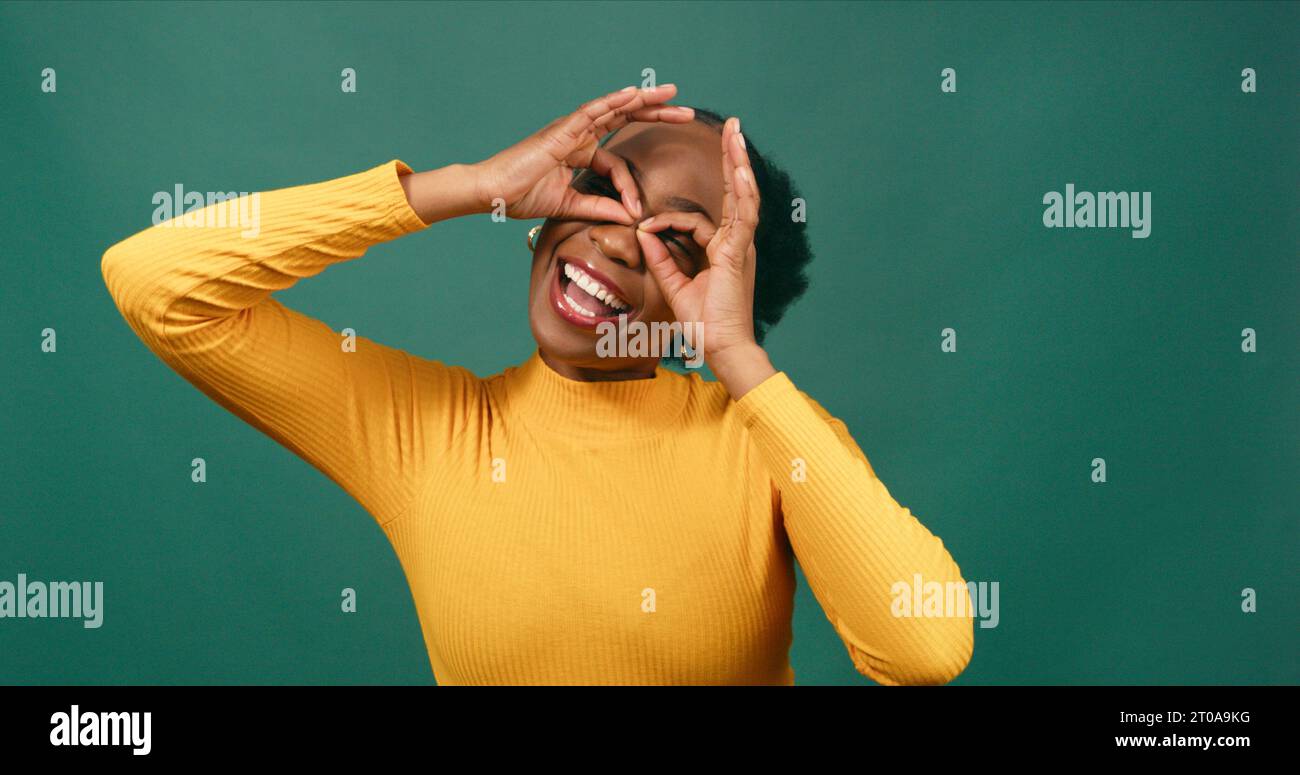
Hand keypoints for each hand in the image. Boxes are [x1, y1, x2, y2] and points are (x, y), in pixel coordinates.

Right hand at [471, 85, 693, 222]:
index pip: (616, 162)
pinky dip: (613, 102)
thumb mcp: (570, 205)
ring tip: (670, 93)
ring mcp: (570, 129)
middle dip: (656, 114)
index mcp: (579, 152)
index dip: (630, 186)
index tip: (637, 211)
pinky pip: (592, 112)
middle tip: (685, 110)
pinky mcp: (561, 130)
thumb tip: (628, 216)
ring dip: (643, 100)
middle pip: (624, 119)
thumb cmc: (522, 195)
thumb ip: (599, 207)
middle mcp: (578, 135)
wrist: (492, 191)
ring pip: (614, 108)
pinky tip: (634, 94)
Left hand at [636, 117, 772, 393]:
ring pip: (742, 195)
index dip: (668, 221)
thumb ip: (660, 259)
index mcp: (723, 251)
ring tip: (735, 133)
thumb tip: (644, 234)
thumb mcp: (675, 286)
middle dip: (731, 158)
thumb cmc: (704, 324)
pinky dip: (741, 191)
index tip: (645, 229)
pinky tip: (738, 168)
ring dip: (738, 162)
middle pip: (733, 193)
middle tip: (731, 127)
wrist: (721, 346)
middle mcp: (736, 243)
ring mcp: (741, 246)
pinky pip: (742, 216)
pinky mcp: (739, 253)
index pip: (699, 221)